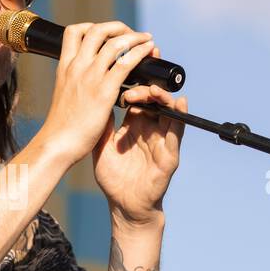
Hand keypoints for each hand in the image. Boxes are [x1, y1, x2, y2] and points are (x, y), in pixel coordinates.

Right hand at [33, 21, 157, 166]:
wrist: (57, 143)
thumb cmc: (61, 126)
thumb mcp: (65, 95)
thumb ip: (77, 84)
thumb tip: (92, 83)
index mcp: (65, 67)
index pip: (73, 32)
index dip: (91, 26)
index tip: (106, 34)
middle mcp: (77, 67)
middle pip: (96, 30)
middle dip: (117, 27)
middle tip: (130, 34)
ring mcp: (90, 77)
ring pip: (115, 43)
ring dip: (134, 36)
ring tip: (146, 39)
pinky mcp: (104, 91)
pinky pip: (125, 63)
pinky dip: (140, 52)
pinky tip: (149, 51)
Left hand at [92, 58, 186, 225]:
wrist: (124, 204)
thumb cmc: (114, 178)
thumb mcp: (102, 145)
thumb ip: (100, 122)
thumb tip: (89, 96)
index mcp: (135, 123)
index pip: (138, 94)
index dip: (134, 79)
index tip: (124, 65)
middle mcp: (150, 128)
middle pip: (154, 97)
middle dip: (150, 81)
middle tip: (140, 70)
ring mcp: (162, 139)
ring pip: (168, 110)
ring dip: (162, 96)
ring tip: (152, 88)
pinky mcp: (170, 153)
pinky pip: (178, 132)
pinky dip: (180, 117)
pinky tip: (179, 104)